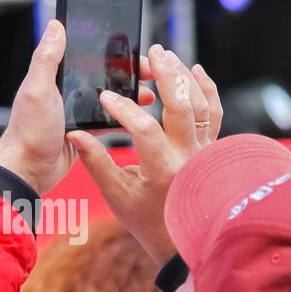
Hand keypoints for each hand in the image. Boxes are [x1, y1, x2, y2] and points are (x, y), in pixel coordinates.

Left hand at [0, 20, 157, 194]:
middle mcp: (66, 89)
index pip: (89, 54)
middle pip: (103, 74)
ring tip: (147, 95)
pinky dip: (123, 116)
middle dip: (127, 72)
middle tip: (149, 73)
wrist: (28, 169)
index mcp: (55, 76)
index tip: (133, 50)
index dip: (113, 51)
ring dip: (129, 94)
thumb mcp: (37, 90)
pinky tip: (137, 116)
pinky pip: (108, 119)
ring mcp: (75, 110)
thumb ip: (46, 58)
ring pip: (109, 96)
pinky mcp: (83, 130)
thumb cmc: (29, 131)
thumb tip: (55, 25)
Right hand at [67, 45, 223, 263]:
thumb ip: (95, 162)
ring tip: (167, 56)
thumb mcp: (116, 194)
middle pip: (182, 106)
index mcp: (162, 170)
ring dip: (185, 77)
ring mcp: (206, 152)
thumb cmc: (146, 219)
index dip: (123, 109)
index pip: (144, 129)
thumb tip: (75, 134)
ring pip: (201, 104)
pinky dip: (208, 90)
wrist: (182, 238)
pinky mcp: (213, 148)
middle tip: (152, 53)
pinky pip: (215, 113)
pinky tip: (195, 70)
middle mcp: (189, 158)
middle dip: (166, 75)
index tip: (105, 98)